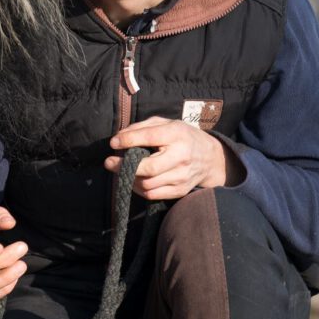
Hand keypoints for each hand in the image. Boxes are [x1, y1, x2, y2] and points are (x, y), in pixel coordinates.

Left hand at [104, 116, 237, 199]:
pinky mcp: (180, 190)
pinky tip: (133, 180)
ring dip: (129, 178)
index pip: (150, 137)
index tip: (113, 143)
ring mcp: (181, 176)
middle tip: (108, 162)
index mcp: (177, 135)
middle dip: (124, 166)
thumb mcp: (166, 123)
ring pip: (148, 184)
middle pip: (149, 168)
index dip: (129, 140)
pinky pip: (153, 194)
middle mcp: (181, 157)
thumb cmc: (182, 136)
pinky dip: (138, 189)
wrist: (209, 158)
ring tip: (121, 170)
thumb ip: (142, 127)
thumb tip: (119, 137)